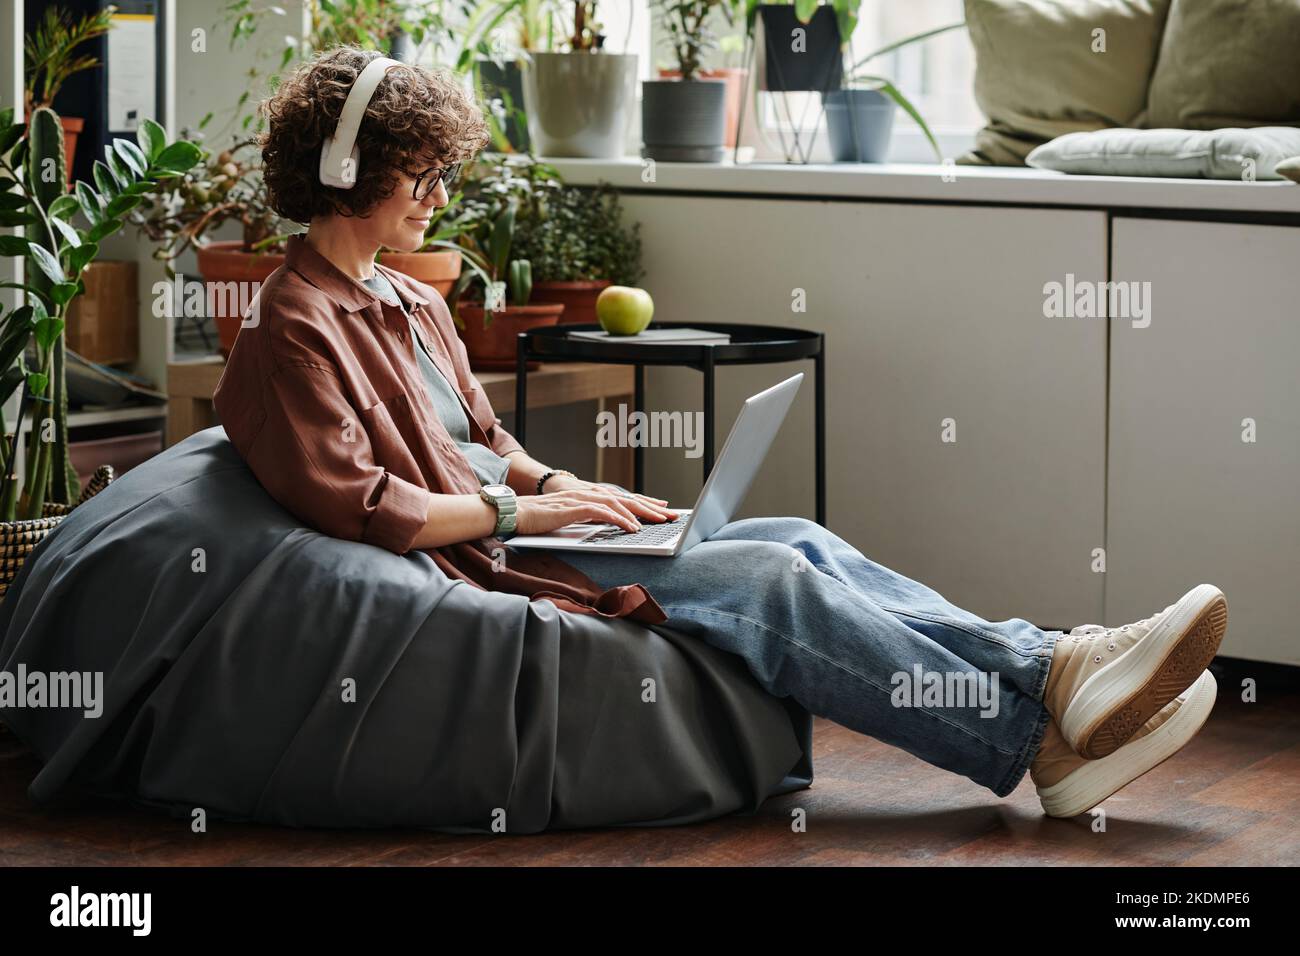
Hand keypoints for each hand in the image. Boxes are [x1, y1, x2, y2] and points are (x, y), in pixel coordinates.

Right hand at [516, 479, 678, 535]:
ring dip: (640, 513)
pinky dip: (619, 519)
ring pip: (618, 503)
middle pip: (625, 499)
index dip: (643, 502)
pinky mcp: (573, 508)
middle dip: (650, 507)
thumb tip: (601, 527)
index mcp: (587, 495)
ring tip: (658, 521)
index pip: (621, 498)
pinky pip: (602, 513)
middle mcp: (587, 493)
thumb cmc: (536, 518)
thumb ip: (583, 518)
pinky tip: (631, 528)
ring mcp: (580, 499)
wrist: (513, 512)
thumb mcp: (566, 518)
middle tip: (671, 514)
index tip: (661, 508)